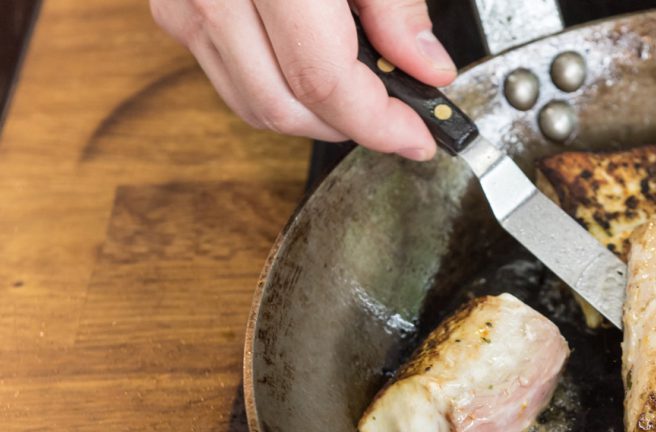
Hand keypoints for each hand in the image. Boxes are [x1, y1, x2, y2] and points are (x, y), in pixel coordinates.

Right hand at [151, 0, 456, 160]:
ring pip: (250, 103)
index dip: (377, 123)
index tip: (418, 136)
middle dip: (348, 126)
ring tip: (360, 94)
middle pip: (282, 105)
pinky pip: (226, 74)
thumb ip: (394, 4)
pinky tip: (312, 70)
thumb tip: (425, 67)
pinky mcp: (172, 4)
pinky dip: (275, 88)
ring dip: (312, 116)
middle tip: (397, 117)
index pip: (323, 81)